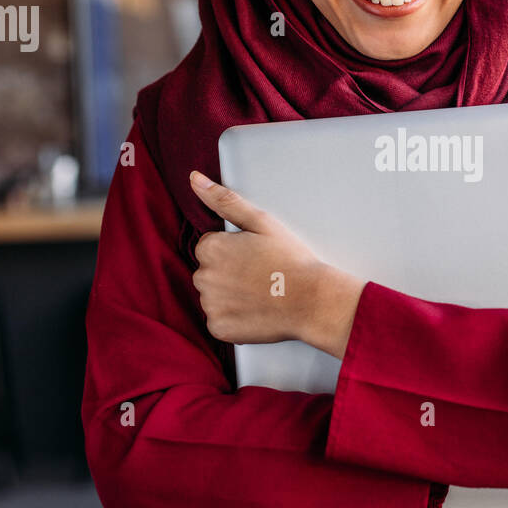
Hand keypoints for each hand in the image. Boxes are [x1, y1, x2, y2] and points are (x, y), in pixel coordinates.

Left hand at [188, 171, 364, 354]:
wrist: (312, 300)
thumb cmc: (291, 260)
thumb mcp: (260, 222)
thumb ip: (224, 200)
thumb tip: (195, 179)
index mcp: (210, 248)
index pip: (210, 248)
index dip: (234, 252)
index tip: (256, 258)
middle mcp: (203, 276)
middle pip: (209, 273)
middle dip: (229, 274)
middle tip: (260, 276)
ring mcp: (210, 304)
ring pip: (214, 297)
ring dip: (230, 296)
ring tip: (260, 294)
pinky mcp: (218, 328)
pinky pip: (218, 321)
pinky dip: (233, 318)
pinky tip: (255, 311)